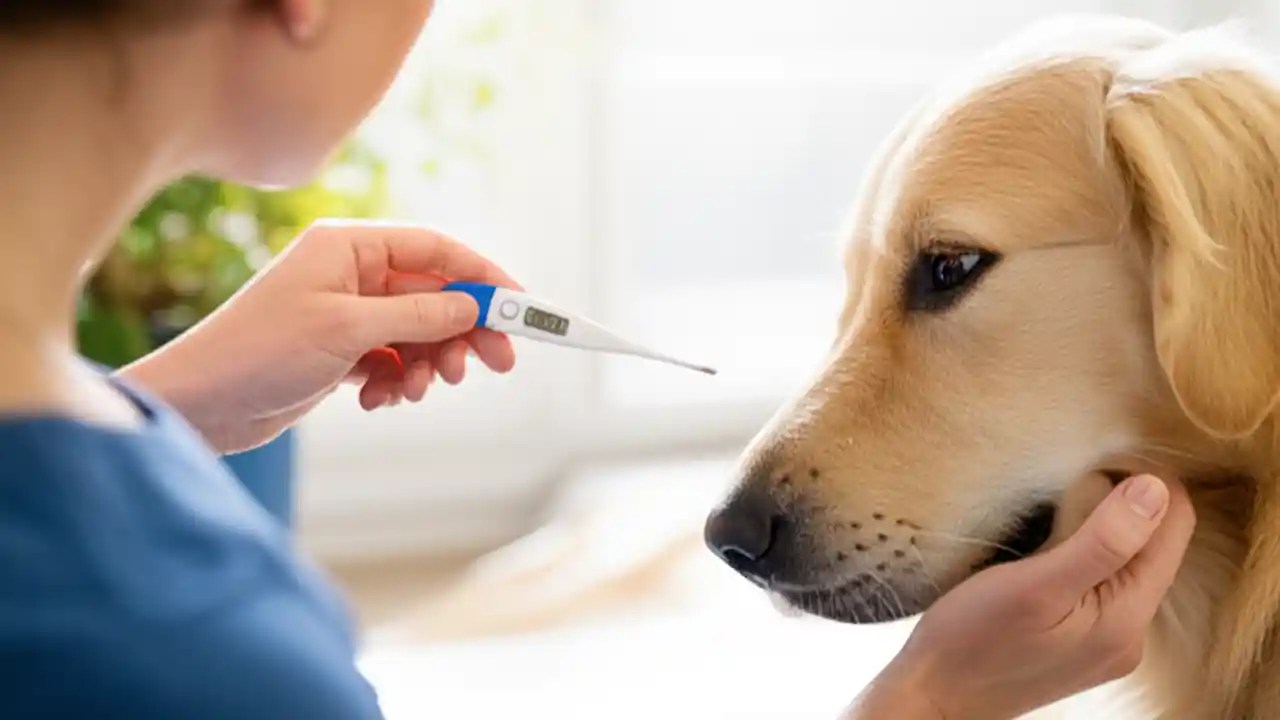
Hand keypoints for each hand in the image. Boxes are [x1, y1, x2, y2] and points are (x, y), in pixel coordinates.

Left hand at [121, 220, 518, 452]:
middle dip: (465, 330)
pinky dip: (397, 381)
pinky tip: (380, 399)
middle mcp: (351, 273)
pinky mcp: (340, 352)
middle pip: (434, 293)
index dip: (484, 276)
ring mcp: (346, 313)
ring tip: (419, 390)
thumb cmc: (260, 351)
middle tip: (497, 364)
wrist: (202, 404)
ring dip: (430, 363)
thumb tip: (474, 304)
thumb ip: (418, 313)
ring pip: (418, 332)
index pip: (436, 249)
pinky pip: (393, 361)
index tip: (521, 308)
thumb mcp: (348, 329)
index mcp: (349, 246)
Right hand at [847, 474, 1195, 719]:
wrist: (935, 696)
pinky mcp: (1082, 641)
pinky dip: (1087, 551)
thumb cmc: (972, 640)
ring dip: (1104, 525)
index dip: (1146, 481)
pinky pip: (1104, 582)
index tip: (1098, 455)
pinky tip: (1051, 540)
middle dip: (1125, 502)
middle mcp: (1130, 634)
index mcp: (1127, 618)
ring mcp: (1107, 641)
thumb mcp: (1035, 584)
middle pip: (1156, 545)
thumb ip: (1103, 541)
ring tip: (1059, 499)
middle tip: (1073, 471)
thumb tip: (1155, 490)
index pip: (1175, 528)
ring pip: (1128, 562)